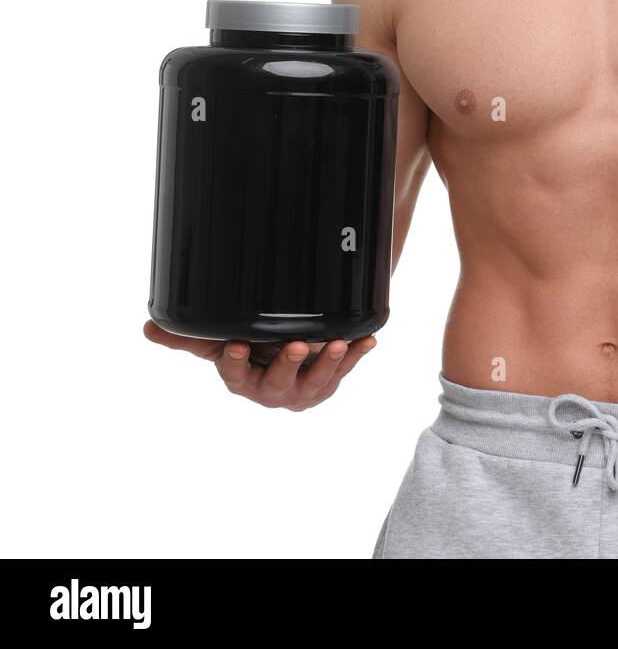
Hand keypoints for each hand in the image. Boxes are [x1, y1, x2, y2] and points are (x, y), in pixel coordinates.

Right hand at [143, 318, 376, 410]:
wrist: (285, 363)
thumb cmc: (249, 352)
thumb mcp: (219, 344)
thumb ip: (190, 337)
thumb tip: (149, 328)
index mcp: (242, 380)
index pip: (235, 374)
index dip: (236, 362)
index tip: (238, 345)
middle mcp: (272, 390)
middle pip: (278, 381)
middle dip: (287, 364)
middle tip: (295, 346)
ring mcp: (302, 389)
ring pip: (316, 379)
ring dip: (328, 362)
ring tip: (336, 343)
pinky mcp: (328, 382)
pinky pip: (345, 368)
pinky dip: (356, 354)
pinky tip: (367, 340)